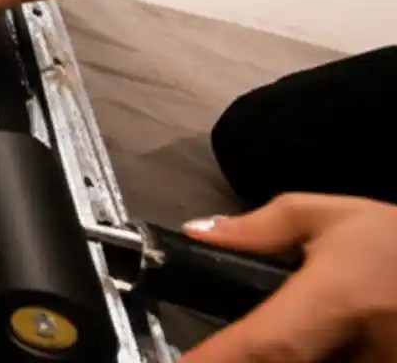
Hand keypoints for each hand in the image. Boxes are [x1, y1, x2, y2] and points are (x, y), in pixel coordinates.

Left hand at [181, 194, 396, 362]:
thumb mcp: (335, 217)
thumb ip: (261, 228)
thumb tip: (198, 234)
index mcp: (340, 298)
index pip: (267, 344)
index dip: (217, 361)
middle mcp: (367, 348)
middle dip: (248, 358)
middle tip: (240, 336)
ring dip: (297, 350)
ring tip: (314, 315)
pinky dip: (321, 353)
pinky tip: (319, 339)